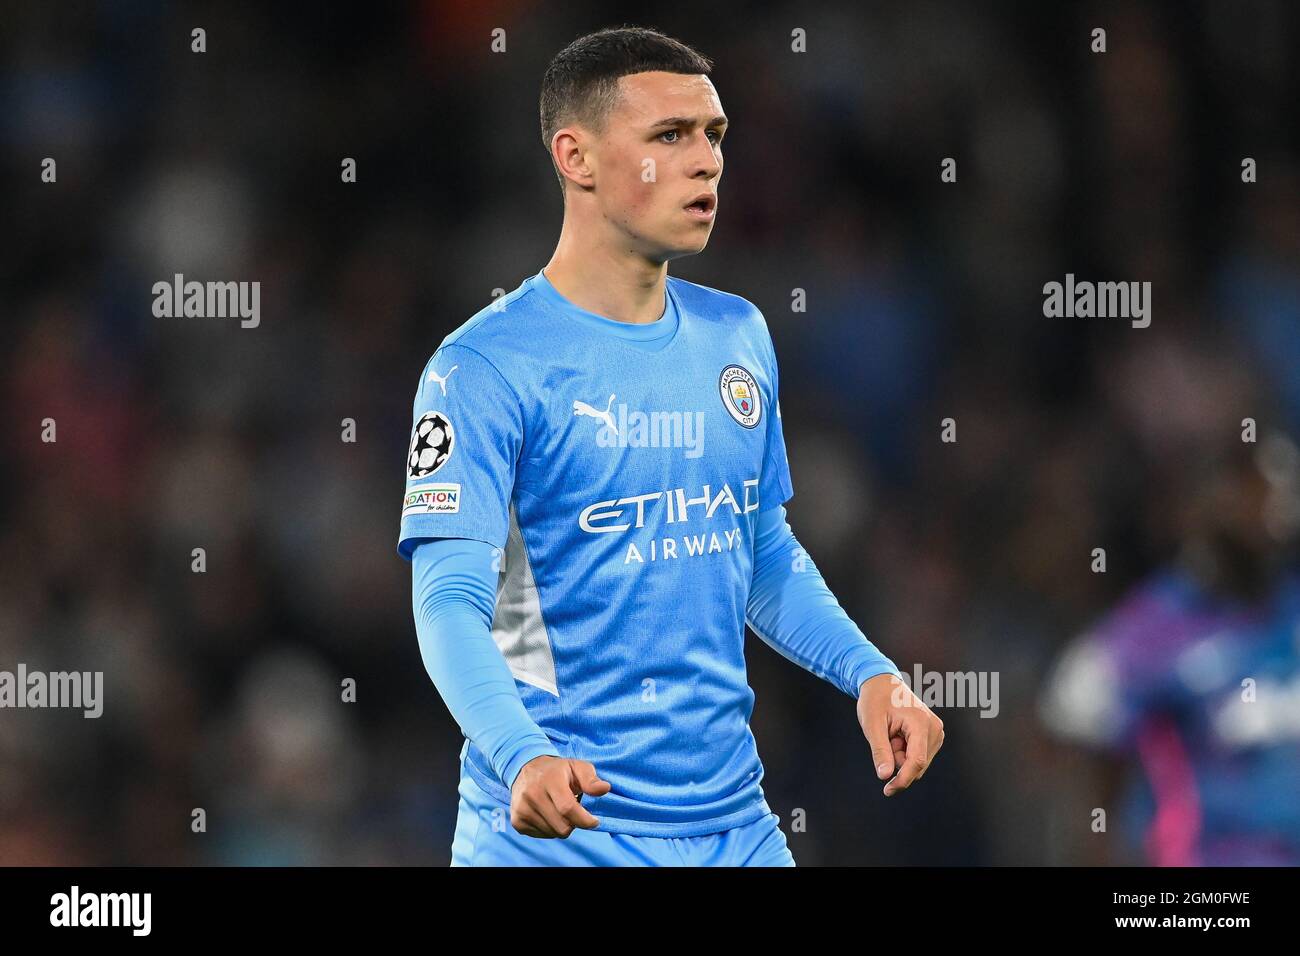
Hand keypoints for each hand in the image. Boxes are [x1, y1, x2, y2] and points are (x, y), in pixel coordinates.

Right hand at [509, 755, 611, 837]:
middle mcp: (532, 794)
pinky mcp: (516, 820)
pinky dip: (549, 829)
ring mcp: (522, 808)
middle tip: (573, 810)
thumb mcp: (577, 767)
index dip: (584, 820)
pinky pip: (541, 835)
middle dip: (574, 823)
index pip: (568, 808)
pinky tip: (547, 814)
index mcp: (549, 779)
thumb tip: (605, 788)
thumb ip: (591, 779)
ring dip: (561, 826)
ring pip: (553, 833)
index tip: (594, 821)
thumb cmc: (557, 770)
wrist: (525, 769)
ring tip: (558, 809)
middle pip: (562, 827)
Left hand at [856, 672, 944, 796]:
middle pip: (917, 764)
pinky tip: (897, 734)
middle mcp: (934, 728)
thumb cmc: (875, 700)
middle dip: (897, 759)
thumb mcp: (872, 725)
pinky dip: (904, 750)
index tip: (887, 790)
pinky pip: (918, 755)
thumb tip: (885, 776)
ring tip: (891, 733)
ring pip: (917, 762)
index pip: (916, 762)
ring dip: (900, 755)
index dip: (902, 779)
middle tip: (885, 737)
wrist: (882, 683)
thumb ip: (880, 751)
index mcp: (921, 723)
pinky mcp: (934, 735)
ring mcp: (936, 731)